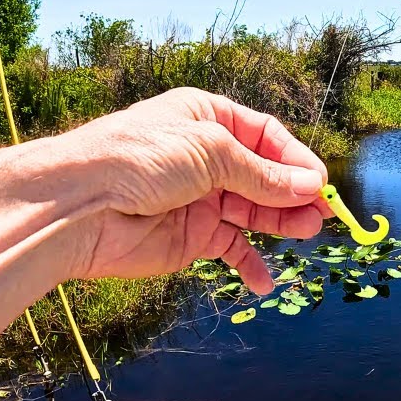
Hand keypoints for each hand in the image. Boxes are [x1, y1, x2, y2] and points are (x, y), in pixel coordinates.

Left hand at [67, 88, 331, 294]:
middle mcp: (207, 158)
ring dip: (282, 223)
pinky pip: (232, 249)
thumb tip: (309, 186)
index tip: (319, 183)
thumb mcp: (211, 152)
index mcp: (208, 120)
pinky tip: (266, 279)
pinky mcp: (192, 237)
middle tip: (322, 213)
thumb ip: (263, 175)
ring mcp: (201, 199)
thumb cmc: (137, 158)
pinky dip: (251, 263)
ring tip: (307, 233)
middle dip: (294, 194)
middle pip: (266, 177)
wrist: (79, 207)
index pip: (267, 137)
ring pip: (255, 212)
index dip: (295, 159)